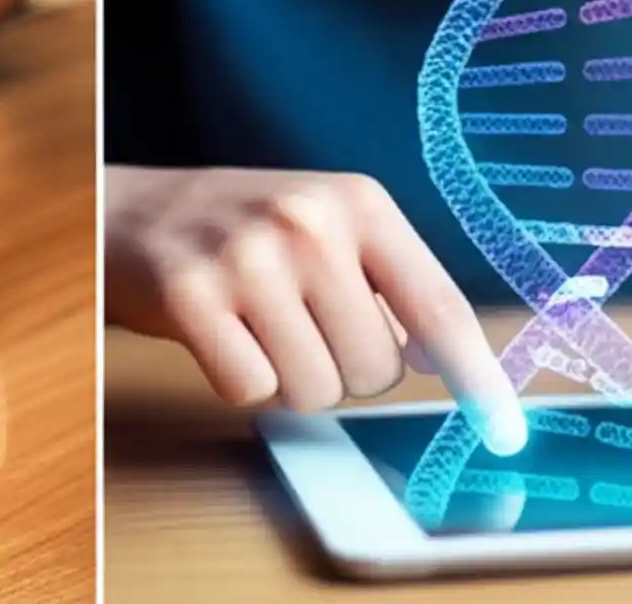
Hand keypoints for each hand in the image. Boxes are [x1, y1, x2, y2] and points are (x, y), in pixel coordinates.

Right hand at [105, 166, 526, 455]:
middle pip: (376, 369)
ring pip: (316, 389)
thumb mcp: (320, 226)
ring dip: (290, 378)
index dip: (477, 377)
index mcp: (356, 201)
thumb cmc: (236, 229)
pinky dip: (240, 380)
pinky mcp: (190, 297)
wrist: (127, 212)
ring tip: (256, 326)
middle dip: (344, 369)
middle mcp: (307, 222)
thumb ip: (385, 284)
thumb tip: (442, 362)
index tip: (504, 429)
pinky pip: (252, 391)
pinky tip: (219, 336)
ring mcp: (246, 258)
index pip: (438, 306)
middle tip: (298, 326)